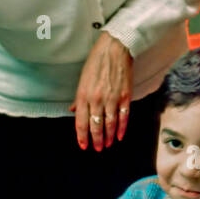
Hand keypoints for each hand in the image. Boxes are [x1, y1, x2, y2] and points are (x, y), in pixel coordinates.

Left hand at [70, 32, 132, 151]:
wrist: (115, 49)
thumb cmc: (97, 62)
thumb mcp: (82, 79)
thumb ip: (79, 98)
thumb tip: (74, 110)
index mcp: (83, 95)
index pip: (81, 122)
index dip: (82, 136)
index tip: (83, 145)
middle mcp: (96, 100)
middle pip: (96, 126)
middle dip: (96, 140)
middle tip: (98, 149)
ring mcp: (112, 99)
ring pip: (109, 124)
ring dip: (108, 137)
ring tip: (108, 144)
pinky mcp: (124, 97)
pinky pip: (123, 117)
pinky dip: (122, 128)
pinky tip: (120, 136)